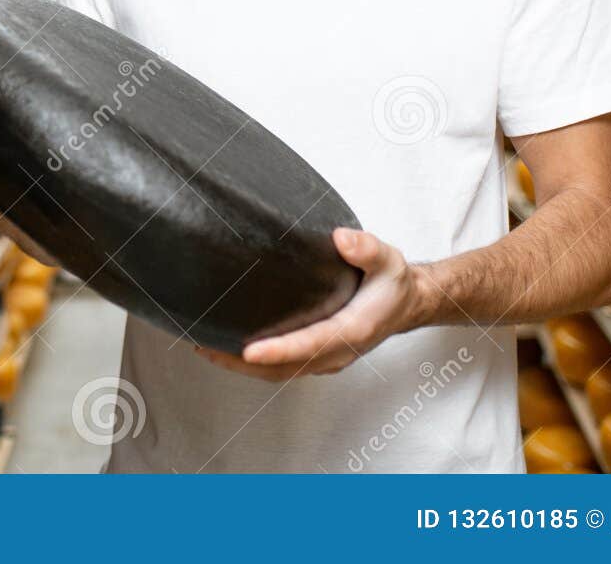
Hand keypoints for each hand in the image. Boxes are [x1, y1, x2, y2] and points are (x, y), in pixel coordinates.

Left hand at [194, 228, 426, 380]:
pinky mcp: (316, 355)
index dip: (279, 351)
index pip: (310, 346)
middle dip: (243, 364)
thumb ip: (367, 249)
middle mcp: (336, 352)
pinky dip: (252, 362)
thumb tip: (341, 238)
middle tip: (205, 346)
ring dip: (241, 366)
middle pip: (284, 368)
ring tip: (205, 346)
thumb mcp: (388, 260)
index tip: (248, 351)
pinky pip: (281, 366)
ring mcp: (325, 358)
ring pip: (279, 372)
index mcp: (352, 331)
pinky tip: (227, 345)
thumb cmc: (392, 282)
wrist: (406, 303)